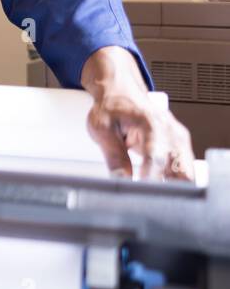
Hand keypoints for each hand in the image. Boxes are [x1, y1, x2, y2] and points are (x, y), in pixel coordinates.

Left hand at [81, 46, 193, 180]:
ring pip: (186, 172)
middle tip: (148, 196)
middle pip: (182, 169)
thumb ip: (113, 155)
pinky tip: (157, 186)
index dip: (150, 177)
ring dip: (172, 185)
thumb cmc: (111, 106)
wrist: (120, 91)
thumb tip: (121, 178)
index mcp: (152, 124)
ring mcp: (179, 139)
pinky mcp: (179, 146)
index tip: (141, 190)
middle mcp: (171, 132)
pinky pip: (183, 169)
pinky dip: (173, 180)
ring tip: (151, 193)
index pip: (156, 157)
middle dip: (168, 187)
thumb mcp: (102, 129)